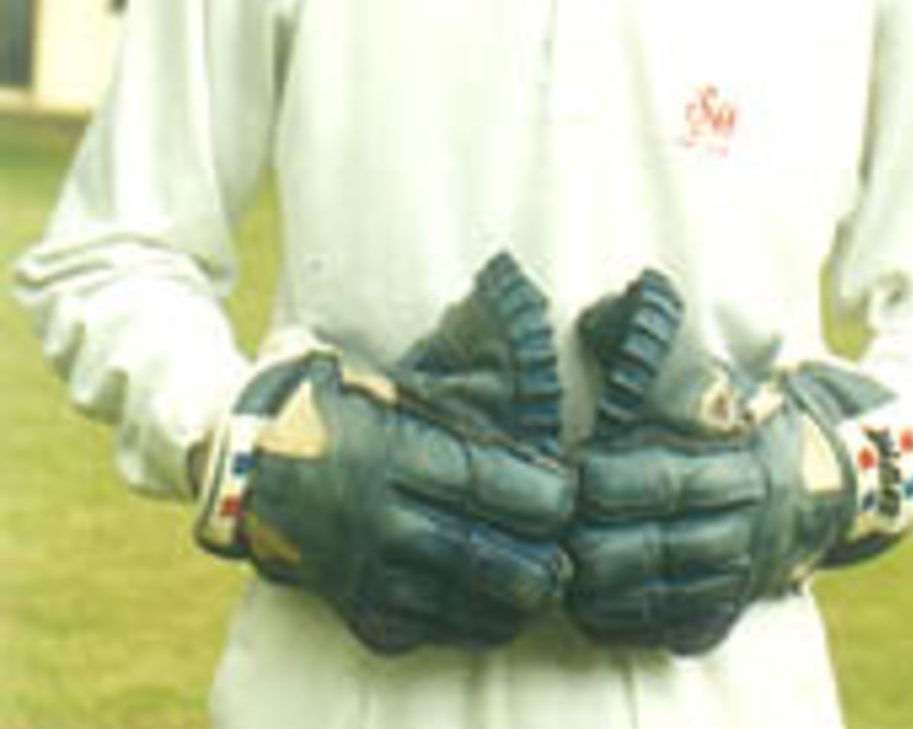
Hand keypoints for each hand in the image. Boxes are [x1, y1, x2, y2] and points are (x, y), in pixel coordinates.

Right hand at [196, 253, 573, 652]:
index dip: (540, 495)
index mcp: (392, 453)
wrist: (238, 467)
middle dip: (538, 562)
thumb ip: (451, 412)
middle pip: (480, 553)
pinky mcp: (353, 605)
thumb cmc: (327, 409)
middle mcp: (381, 518)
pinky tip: (494, 615)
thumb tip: (524, 433)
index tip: (569, 493)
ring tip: (544, 589)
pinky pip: (421, 628)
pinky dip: (465, 625)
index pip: (486, 484)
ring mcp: (365, 569)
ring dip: (511, 602)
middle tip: (570, 558)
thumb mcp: (388, 388)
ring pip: (456, 602)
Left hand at [566, 269, 912, 653]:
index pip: (670, 478)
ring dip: (609, 593)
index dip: (616, 480)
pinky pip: (681, 628)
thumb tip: (594, 317)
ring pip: (669, 596)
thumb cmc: (746, 419)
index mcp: (737, 461)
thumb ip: (653, 350)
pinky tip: (593, 613)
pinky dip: (635, 627)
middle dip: (603, 546)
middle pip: (665, 547)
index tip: (575, 471)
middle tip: (556, 535)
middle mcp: (744, 522)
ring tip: (563, 577)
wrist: (827, 476)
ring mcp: (741, 571)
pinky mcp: (733, 606)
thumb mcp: (717, 376)